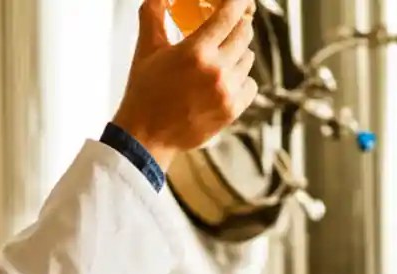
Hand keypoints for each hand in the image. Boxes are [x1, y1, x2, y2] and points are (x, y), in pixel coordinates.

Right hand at [112, 0, 259, 169]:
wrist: (147, 136)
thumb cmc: (145, 91)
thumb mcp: (147, 49)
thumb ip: (153, 15)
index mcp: (195, 51)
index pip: (229, 15)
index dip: (238, 2)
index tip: (241, 0)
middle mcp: (216, 70)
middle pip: (244, 34)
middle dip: (237, 27)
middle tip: (226, 29)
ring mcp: (227, 91)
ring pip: (248, 59)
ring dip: (237, 54)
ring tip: (219, 60)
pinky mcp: (232, 110)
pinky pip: (251, 84)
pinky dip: (242, 80)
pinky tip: (225, 81)